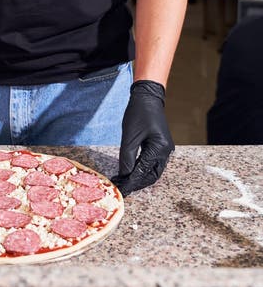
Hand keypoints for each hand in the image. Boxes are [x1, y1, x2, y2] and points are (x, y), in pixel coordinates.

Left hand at [112, 80, 173, 195]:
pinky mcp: (161, 146)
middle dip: (138, 183)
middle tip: (123, 188)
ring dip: (140, 177)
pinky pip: (152, 163)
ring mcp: (165, 149)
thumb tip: (124, 175)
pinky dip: (142, 169)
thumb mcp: (129, 136)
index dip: (131, 182)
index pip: (143, 172)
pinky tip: (132, 171)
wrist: (147, 97)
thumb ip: (127, 158)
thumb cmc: (138, 113)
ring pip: (153, 171)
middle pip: (152, 175)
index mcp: (159, 149)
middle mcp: (165, 152)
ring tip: (126, 182)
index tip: (121, 189)